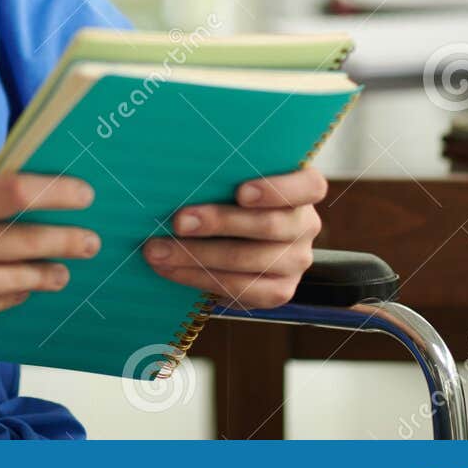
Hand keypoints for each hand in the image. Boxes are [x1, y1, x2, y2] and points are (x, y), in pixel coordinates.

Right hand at [0, 170, 100, 339]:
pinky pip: (0, 305)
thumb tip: (42, 188)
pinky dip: (15, 295)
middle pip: (29, 242)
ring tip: (64, 269)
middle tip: (91, 240)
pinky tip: (22, 287)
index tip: (86, 195)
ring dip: (50, 273)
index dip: (59, 193)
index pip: (17, 193)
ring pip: (22, 280)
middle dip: (70, 241)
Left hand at [142, 165, 326, 309]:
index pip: (309, 186)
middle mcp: (305, 225)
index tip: (240, 191)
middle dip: (218, 222)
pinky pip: (239, 288)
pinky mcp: (280, 292)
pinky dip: (197, 278)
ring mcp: (296, 261)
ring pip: (248, 260)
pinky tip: (170, 269)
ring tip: (158, 250)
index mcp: (302, 191)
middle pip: (268, 225)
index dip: (277, 189)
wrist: (235, 247)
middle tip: (178, 221)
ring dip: (196, 255)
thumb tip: (175, 175)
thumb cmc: (227, 199)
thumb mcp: (231, 181)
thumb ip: (220, 177)